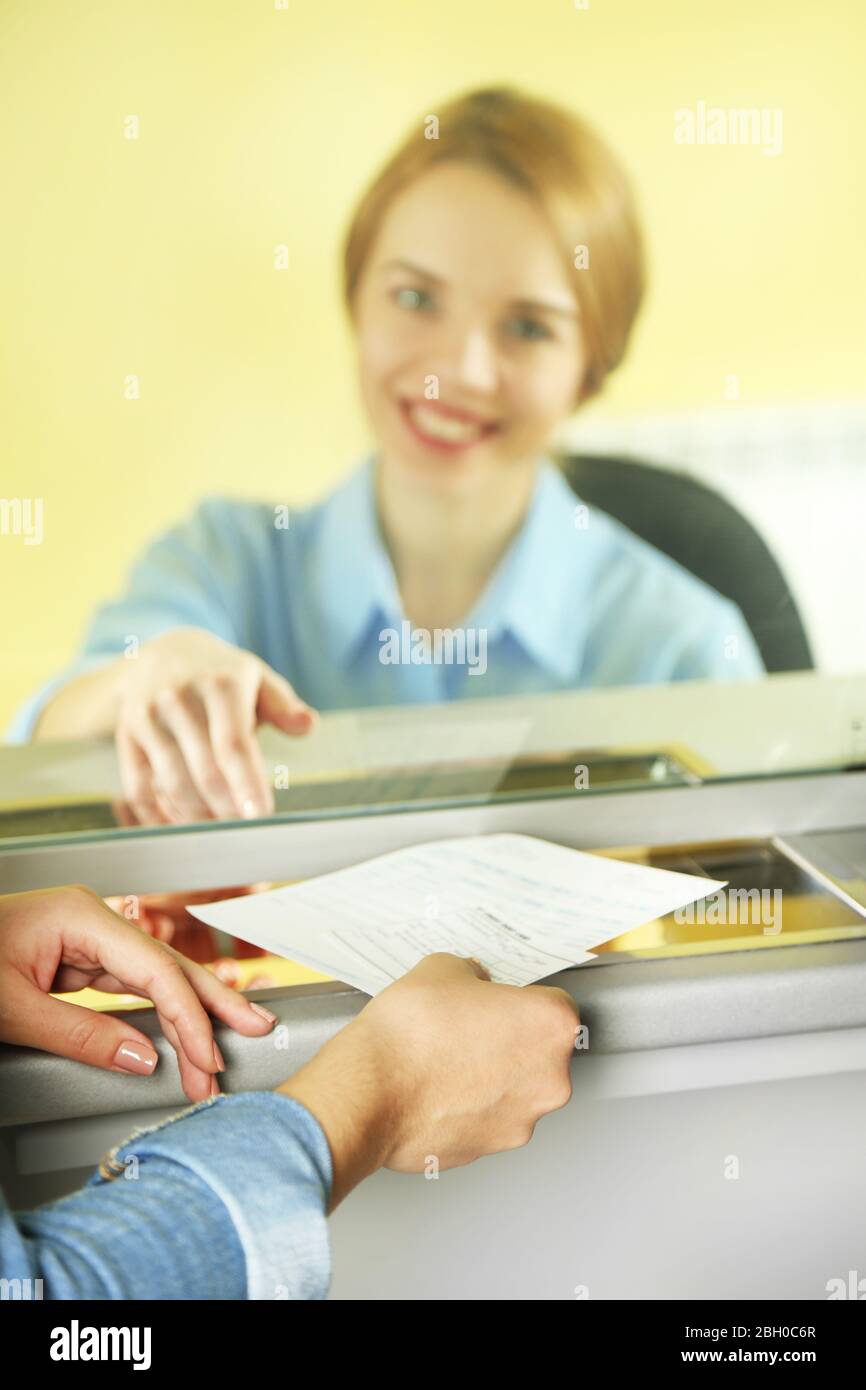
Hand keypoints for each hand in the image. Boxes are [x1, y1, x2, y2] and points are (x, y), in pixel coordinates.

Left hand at [0, 885, 278, 1101]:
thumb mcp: (10, 1009)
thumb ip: (80, 1033)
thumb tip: (141, 1057)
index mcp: (80, 915)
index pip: (154, 969)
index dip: (188, 1017)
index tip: (206, 1058)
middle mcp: (90, 920)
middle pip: (167, 963)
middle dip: (213, 1001)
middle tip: (257, 1030)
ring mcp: (84, 938)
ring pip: (154, 976)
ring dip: (190, 1012)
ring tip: (229, 1039)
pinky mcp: (75, 958)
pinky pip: (129, 986)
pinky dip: (158, 1012)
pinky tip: (180, 1033)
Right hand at [113, 627, 317, 824]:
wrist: (164, 653)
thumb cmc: (222, 675)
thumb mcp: (257, 679)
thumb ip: (283, 706)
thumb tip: (307, 725)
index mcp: (221, 683)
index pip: (234, 744)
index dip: (246, 784)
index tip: (260, 815)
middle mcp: (179, 697)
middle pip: (205, 770)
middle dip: (227, 808)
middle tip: (244, 830)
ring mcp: (148, 716)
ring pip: (173, 783)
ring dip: (197, 816)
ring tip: (218, 830)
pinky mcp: (127, 734)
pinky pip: (139, 786)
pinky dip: (158, 814)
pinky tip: (180, 827)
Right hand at [278, 952, 579, 1208]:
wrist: (369, 1090)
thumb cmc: (410, 1032)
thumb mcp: (443, 968)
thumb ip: (473, 974)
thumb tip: (473, 984)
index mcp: (551, 1025)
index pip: (555, 1003)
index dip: (521, 999)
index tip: (500, 1002)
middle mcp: (550, 1078)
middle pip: (541, 1052)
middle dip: (510, 1040)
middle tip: (469, 1029)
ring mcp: (523, 1120)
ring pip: (516, 1089)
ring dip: (492, 1076)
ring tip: (446, 1061)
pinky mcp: (492, 1149)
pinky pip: (489, 1119)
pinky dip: (471, 1107)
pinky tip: (438, 1089)